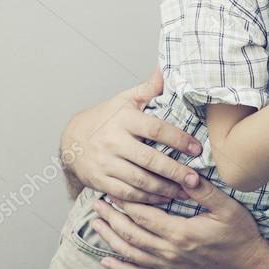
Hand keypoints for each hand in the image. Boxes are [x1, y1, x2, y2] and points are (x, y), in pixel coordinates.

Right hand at [60, 64, 203, 203]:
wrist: (72, 140)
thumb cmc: (106, 118)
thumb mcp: (125, 100)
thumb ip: (149, 88)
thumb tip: (166, 68)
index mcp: (123, 119)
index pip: (156, 129)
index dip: (178, 140)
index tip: (197, 149)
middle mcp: (113, 141)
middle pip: (150, 160)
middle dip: (175, 171)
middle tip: (196, 180)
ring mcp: (105, 163)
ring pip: (140, 180)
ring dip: (165, 189)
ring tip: (185, 192)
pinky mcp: (100, 181)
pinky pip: (128, 194)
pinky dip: (147, 199)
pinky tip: (164, 199)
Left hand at [87, 174, 268, 268]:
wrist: (247, 264)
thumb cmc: (238, 233)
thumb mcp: (226, 207)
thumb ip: (204, 191)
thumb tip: (186, 174)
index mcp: (179, 233)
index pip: (143, 216)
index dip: (124, 203)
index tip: (110, 190)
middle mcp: (169, 252)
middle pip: (130, 234)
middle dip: (111, 218)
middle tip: (95, 204)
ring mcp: (168, 266)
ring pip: (130, 254)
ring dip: (110, 239)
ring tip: (96, 225)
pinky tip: (107, 262)